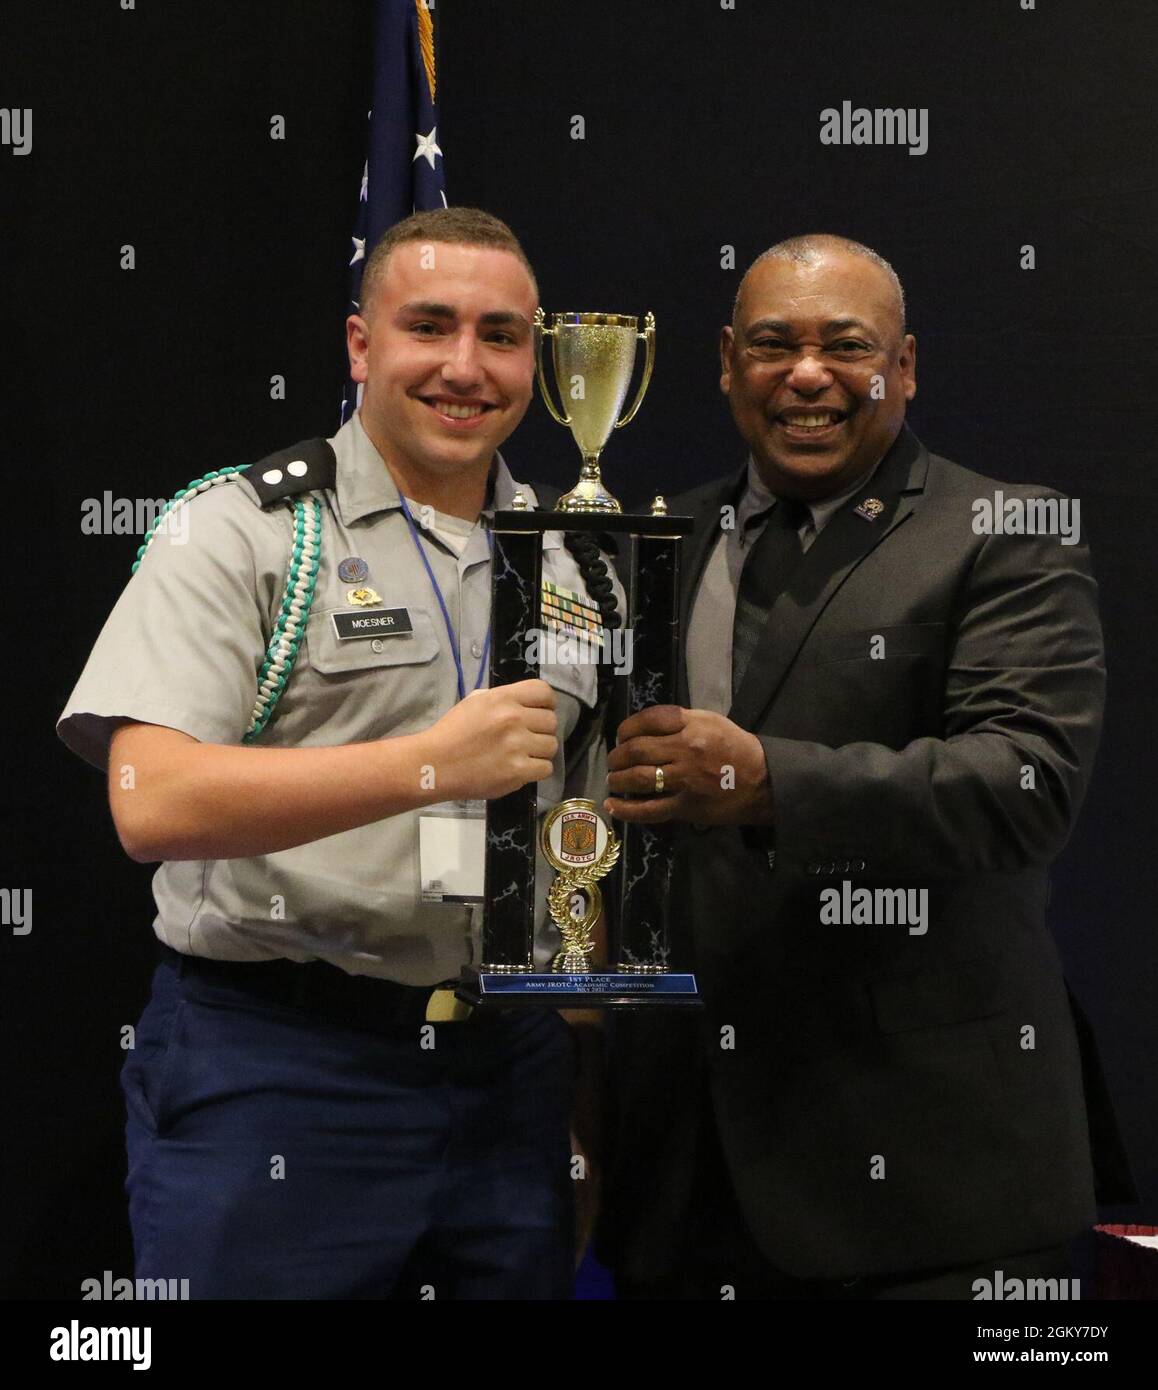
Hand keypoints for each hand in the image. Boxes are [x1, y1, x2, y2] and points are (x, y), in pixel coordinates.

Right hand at [426, 679, 557, 800]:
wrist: (435, 764)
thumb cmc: (452, 732)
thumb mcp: (473, 702)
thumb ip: (501, 699)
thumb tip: (525, 703)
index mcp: (502, 698)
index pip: (543, 691)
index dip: (547, 703)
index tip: (542, 712)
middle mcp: (513, 719)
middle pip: (551, 721)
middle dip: (542, 729)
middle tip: (528, 738)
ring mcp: (517, 746)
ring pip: (551, 746)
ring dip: (540, 751)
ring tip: (523, 754)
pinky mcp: (517, 771)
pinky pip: (545, 768)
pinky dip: (536, 770)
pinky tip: (521, 768)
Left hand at [604, 704, 773, 825]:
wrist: (762, 780)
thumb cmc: (734, 747)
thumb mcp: (710, 721)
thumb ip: (678, 721)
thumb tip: (644, 728)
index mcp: (691, 725)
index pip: (648, 720)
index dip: (626, 729)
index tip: (621, 737)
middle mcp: (686, 749)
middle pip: (637, 750)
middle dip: (617, 756)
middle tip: (613, 761)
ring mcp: (685, 779)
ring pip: (638, 778)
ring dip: (618, 779)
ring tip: (613, 780)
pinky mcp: (687, 806)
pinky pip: (650, 809)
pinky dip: (627, 810)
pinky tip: (613, 806)